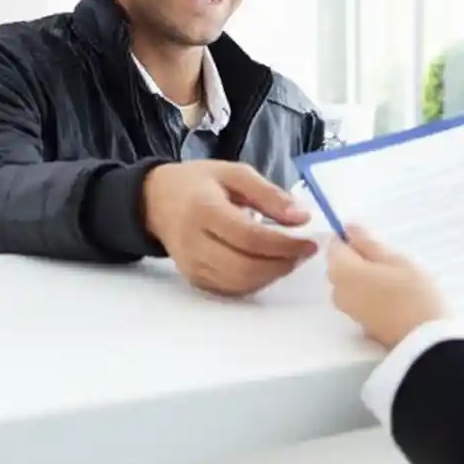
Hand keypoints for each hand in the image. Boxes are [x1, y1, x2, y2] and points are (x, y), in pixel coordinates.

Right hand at [144, 161, 316, 296]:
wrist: (155, 200)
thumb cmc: (198, 182)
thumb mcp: (235, 173)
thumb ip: (269, 194)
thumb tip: (302, 218)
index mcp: (204, 210)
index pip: (250, 237)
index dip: (284, 244)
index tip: (308, 241)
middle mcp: (194, 242)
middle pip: (245, 267)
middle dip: (282, 264)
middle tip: (303, 252)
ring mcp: (192, 265)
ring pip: (240, 283)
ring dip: (272, 275)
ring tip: (289, 257)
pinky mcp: (194, 279)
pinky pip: (231, 290)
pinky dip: (256, 282)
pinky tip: (268, 265)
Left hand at [326, 226, 447, 348]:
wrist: (423, 343)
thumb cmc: (413, 293)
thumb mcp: (396, 260)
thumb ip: (369, 243)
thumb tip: (349, 228)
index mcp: (341, 270)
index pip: (335, 245)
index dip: (353, 240)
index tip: (377, 244)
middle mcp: (336, 291)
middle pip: (341, 265)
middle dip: (360, 260)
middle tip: (392, 262)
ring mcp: (347, 310)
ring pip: (351, 283)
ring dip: (367, 277)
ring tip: (398, 281)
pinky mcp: (359, 325)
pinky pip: (359, 299)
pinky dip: (371, 294)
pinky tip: (395, 297)